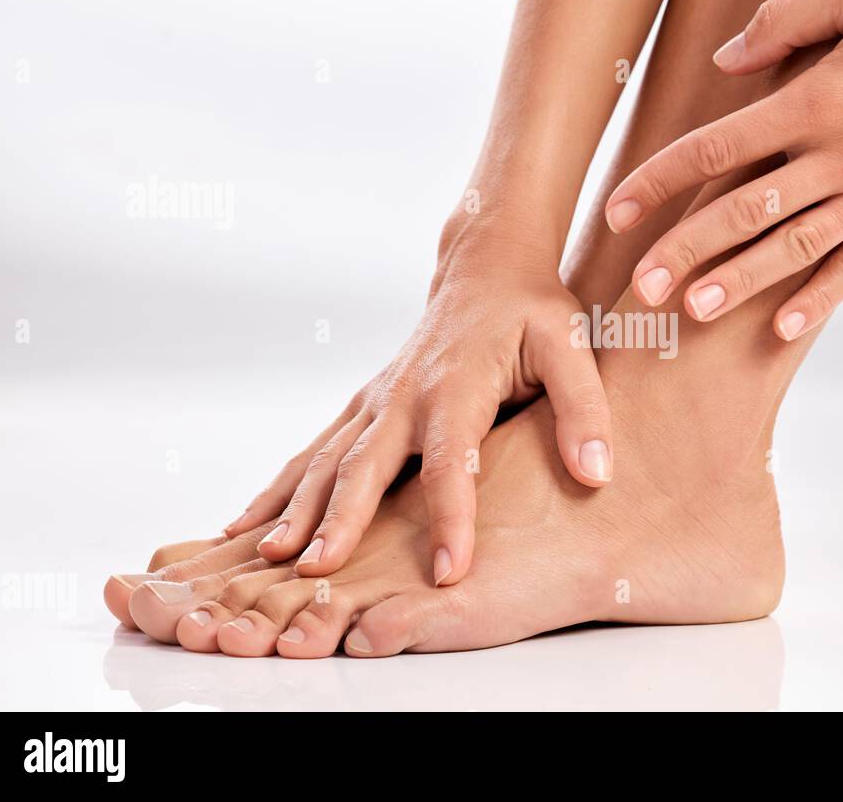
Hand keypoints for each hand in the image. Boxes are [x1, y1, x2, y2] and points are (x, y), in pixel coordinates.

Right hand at [222, 234, 611, 585]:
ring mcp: (375, 400)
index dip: (451, 517)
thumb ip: (584, 410)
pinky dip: (278, 491)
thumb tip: (596, 474)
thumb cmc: (533, 312)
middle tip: (318, 572)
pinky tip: (246, 531)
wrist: (485, 269)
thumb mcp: (572, 347)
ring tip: (266, 559)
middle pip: (366, 464)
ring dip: (295, 509)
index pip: (451, 461)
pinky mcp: (362, 407)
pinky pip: (313, 453)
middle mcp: (404, 395)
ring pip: (325, 460)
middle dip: (341, 519)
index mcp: (457, 385)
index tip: (449, 570)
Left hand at [605, 0, 842, 339]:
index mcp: (819, 97)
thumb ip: (788, 24)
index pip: (717, 146)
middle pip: (745, 209)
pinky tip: (787, 326)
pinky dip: (823, 296)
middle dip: (686, 250)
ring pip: (796, 247)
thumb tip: (725, 64)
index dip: (659, 180)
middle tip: (639, 290)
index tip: (616, 212)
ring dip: (741, 282)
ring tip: (694, 313)